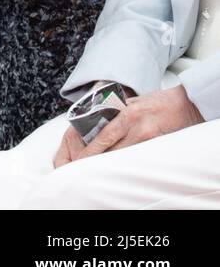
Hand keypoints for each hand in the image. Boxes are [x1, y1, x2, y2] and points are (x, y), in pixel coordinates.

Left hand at [54, 84, 198, 166]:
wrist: (186, 104)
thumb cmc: (160, 101)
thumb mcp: (134, 101)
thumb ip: (117, 110)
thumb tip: (100, 119)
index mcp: (126, 113)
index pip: (103, 135)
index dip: (90, 149)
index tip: (80, 158)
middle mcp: (134, 125)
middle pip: (111, 148)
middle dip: (97, 158)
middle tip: (86, 165)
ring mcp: (147, 135)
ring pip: (123, 154)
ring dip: (112, 160)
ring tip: (101, 166)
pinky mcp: (157, 142)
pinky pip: (138, 154)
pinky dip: (128, 159)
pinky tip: (122, 163)